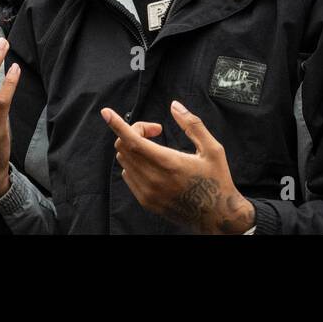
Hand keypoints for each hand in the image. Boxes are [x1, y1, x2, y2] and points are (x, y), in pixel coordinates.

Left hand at [102, 100, 254, 233]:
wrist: (216, 215)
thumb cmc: (216, 180)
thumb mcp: (212, 149)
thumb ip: (192, 125)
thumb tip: (174, 106)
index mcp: (169, 164)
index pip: (133, 141)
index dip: (117, 125)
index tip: (106, 112)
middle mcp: (154, 179)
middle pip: (125, 147)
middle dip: (136, 132)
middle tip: (155, 131)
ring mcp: (148, 193)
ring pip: (124, 161)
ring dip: (134, 147)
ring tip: (156, 147)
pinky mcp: (146, 202)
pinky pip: (128, 176)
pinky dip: (134, 163)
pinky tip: (152, 163)